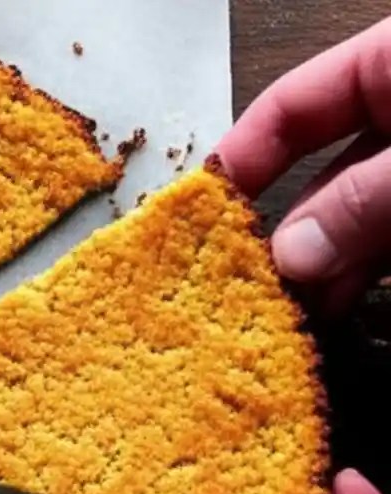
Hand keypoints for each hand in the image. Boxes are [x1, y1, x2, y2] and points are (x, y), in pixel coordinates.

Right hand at [216, 17, 390, 312]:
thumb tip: (293, 255)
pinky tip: (336, 309)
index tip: (196, 212)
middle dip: (281, 230)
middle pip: (319, 171)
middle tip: (239, 285)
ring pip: (357, 218)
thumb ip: (368, 197)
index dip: (240, 156)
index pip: (292, 104)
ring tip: (283, 315)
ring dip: (320, 268)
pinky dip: (361, 277)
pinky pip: (390, 245)